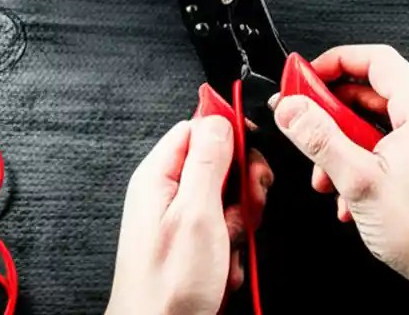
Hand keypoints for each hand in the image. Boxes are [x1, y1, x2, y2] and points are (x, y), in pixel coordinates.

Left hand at [107, 117, 272, 314]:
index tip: (250, 157)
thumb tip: (220, 120)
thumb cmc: (167, 287)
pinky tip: (223, 267)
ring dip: (240, 225)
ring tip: (229, 247)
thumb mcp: (196, 214)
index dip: (229, 136)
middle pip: (218, 165)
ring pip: (227, 201)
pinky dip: (232, 250)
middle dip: (241, 188)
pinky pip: (224, 232)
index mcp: (158, 176)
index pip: (196, 128)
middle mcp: (165, 194)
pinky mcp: (192, 246)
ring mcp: (179, 222)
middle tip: (245, 207)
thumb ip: (209, 162)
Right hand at [272, 45, 408, 314]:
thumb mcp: (359, 180)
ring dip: (343, 145)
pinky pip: (388, 146)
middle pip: (372, 92)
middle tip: (303, 120)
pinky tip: (347, 191)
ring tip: (326, 171)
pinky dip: (361, 162)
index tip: (305, 76)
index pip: (376, 60)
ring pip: (375, 124)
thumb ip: (319, 138)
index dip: (334, 61)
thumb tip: (292, 108)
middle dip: (332, 112)